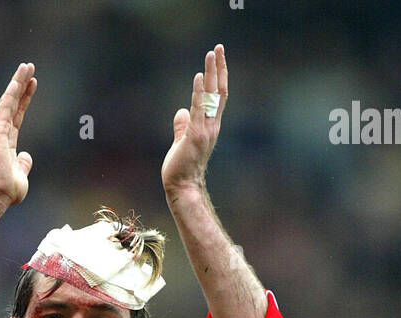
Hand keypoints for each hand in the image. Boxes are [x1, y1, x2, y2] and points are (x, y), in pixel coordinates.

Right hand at [0, 62, 36, 206]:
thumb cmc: (7, 191)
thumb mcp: (22, 175)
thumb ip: (24, 164)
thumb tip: (27, 155)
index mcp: (7, 143)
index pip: (18, 116)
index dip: (25, 99)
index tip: (32, 84)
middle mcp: (1, 134)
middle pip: (14, 103)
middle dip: (22, 85)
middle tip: (29, 67)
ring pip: (10, 100)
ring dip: (18, 82)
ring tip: (27, 66)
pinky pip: (6, 106)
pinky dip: (12, 92)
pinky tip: (19, 79)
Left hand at [162, 45, 227, 195]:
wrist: (183, 188)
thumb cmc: (182, 168)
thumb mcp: (182, 141)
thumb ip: (183, 125)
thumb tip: (181, 111)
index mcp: (210, 126)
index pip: (217, 96)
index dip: (218, 76)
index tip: (217, 58)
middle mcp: (211, 125)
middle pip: (219, 91)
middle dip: (219, 68)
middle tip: (218, 47)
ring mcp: (205, 130)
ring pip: (211, 97)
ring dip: (211, 73)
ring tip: (211, 54)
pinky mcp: (195, 136)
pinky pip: (198, 110)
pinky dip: (198, 92)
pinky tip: (198, 77)